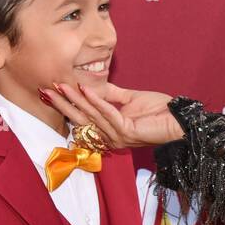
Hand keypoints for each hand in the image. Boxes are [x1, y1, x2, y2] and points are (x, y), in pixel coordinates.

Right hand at [41, 80, 182, 148]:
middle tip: (45, 90)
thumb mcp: (129, 99)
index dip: (67, 105)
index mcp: (109, 132)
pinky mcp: (127, 132)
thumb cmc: (159, 111)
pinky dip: (96, 100)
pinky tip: (84, 89)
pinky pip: (107, 113)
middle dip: (62, 104)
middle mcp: (110, 138)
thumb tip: (91, 86)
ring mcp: (118, 137)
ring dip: (74, 99)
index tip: (51, 91)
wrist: (179, 119)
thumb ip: (110, 95)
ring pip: (90, 116)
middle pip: (80, 120)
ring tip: (60, 86)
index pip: (83, 119)